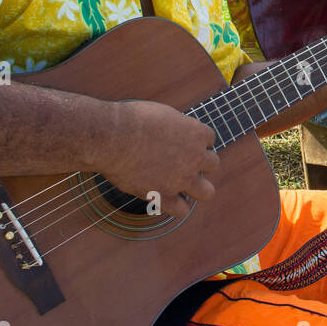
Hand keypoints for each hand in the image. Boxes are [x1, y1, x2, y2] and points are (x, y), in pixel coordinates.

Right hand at [100, 101, 221, 218]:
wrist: (114, 137)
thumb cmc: (133, 120)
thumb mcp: (163, 114)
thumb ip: (176, 127)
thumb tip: (177, 133)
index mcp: (196, 133)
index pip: (210, 140)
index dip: (195, 142)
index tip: (181, 142)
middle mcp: (195, 157)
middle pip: (213, 164)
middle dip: (199, 163)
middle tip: (179, 161)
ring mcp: (182, 179)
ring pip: (207, 192)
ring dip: (197, 188)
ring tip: (179, 183)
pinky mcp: (164, 195)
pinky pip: (182, 211)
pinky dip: (176, 206)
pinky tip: (164, 197)